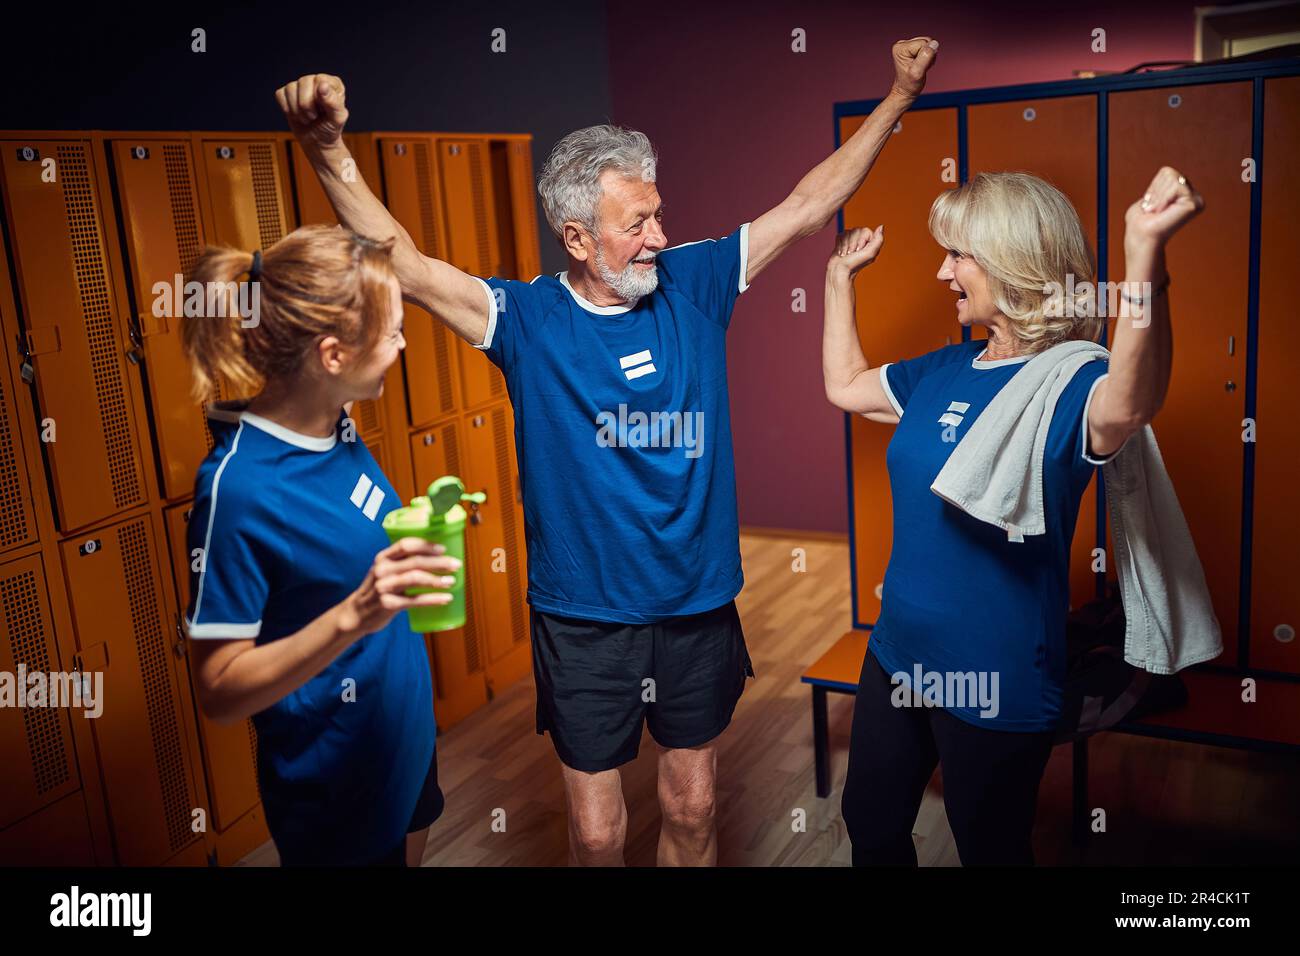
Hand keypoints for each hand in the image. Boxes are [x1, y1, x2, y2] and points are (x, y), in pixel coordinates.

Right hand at [275, 73, 348, 151]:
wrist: (318, 142)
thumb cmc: (330, 129)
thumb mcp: (337, 118)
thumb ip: (333, 101)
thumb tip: (323, 85)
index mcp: (333, 84)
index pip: (319, 80)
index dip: (317, 97)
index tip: (322, 110)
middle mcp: (316, 81)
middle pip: (303, 81)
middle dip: (306, 105)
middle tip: (313, 117)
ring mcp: (301, 86)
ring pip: (290, 88)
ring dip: (297, 109)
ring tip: (306, 118)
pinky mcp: (287, 94)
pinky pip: (280, 95)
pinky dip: (287, 109)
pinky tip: (296, 115)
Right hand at [338, 536, 460, 638]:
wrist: (356, 614)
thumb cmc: (377, 590)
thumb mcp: (384, 571)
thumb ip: (402, 563)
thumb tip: (436, 557)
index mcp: (383, 558)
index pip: (406, 545)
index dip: (426, 545)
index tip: (443, 548)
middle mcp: (382, 570)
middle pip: (415, 561)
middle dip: (438, 562)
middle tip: (456, 564)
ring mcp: (383, 587)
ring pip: (415, 578)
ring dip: (437, 579)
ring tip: (452, 581)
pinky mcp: (388, 604)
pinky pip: (415, 600)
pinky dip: (433, 599)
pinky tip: (446, 598)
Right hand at [828, 225, 884, 277]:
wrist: (840, 271)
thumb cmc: (855, 264)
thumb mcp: (870, 253)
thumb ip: (878, 239)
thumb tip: (881, 226)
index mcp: (871, 242)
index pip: (865, 230)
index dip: (860, 240)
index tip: (859, 251)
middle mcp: (862, 240)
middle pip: (856, 230)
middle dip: (852, 243)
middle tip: (852, 253)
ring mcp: (852, 240)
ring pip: (847, 232)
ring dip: (845, 245)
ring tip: (846, 254)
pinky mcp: (842, 241)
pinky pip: (840, 234)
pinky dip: (840, 244)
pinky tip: (841, 252)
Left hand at [891, 37, 938, 99]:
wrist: (905, 90)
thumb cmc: (909, 84)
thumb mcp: (918, 72)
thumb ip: (926, 56)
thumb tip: (934, 43)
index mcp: (900, 48)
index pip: (923, 43)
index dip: (926, 55)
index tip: (920, 66)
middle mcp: (902, 44)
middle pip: (926, 41)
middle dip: (928, 54)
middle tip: (921, 66)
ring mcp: (906, 45)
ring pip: (928, 43)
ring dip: (929, 55)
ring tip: (921, 66)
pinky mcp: (912, 47)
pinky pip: (927, 46)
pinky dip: (928, 56)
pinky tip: (922, 63)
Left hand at [1124, 166, 1203, 255]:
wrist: (1141, 236)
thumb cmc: (1141, 222)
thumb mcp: (1148, 198)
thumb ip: (1159, 185)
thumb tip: (1170, 174)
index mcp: (1182, 193)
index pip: (1166, 172)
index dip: (1154, 186)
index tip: (1151, 204)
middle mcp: (1193, 195)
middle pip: (1170, 173)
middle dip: (1156, 190)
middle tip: (1154, 209)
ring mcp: (1196, 199)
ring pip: (1173, 179)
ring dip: (1158, 196)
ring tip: (1158, 211)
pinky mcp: (1195, 203)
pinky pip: (1176, 186)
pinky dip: (1164, 198)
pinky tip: (1163, 212)